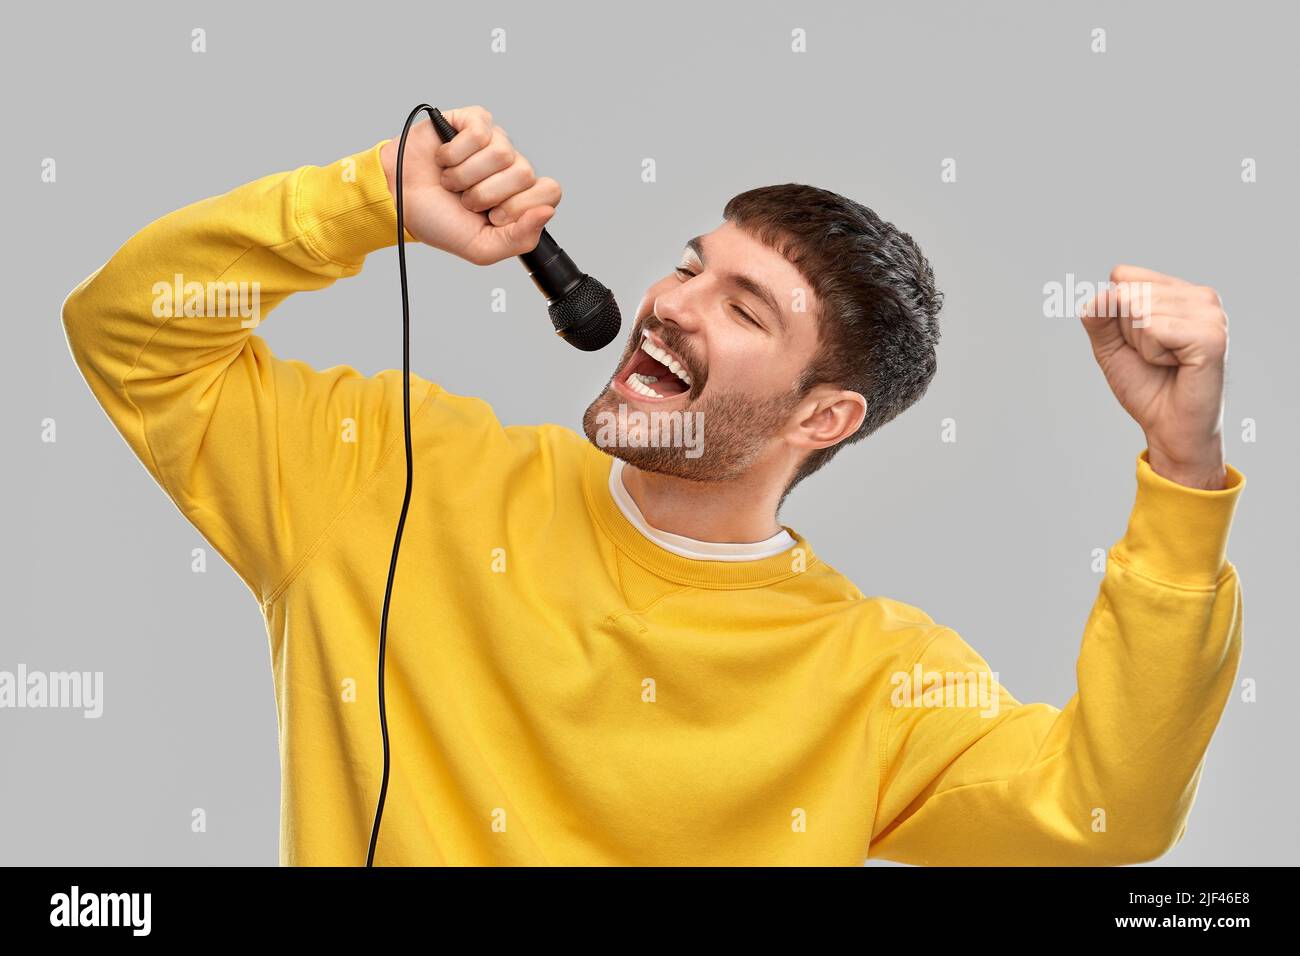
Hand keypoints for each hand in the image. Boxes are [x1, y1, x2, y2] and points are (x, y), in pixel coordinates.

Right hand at [379, 105, 560, 265]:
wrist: (400, 201)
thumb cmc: (439, 221)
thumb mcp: (482, 247)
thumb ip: (520, 239)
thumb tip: (547, 212)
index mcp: (520, 195)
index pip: (550, 192)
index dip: (520, 207)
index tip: (494, 217)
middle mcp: (511, 166)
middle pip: (525, 174)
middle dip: (487, 195)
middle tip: (467, 200)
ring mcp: (494, 141)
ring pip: (501, 154)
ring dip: (466, 176)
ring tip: (452, 182)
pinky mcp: (473, 121)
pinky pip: (479, 133)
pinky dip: (455, 153)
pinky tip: (445, 160)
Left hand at [1079, 265, 1227, 489]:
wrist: (1168, 426)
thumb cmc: (1146, 386)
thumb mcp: (1110, 347)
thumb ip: (1098, 318)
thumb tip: (1098, 296)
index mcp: (1180, 291)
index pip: (1122, 276)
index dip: (1115, 314)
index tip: (1140, 342)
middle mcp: (1200, 295)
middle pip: (1127, 292)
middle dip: (1128, 332)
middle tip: (1154, 357)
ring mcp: (1211, 313)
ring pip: (1139, 309)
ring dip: (1142, 345)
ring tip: (1167, 362)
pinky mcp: (1211, 335)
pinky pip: (1154, 329)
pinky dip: (1153, 353)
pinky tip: (1176, 366)